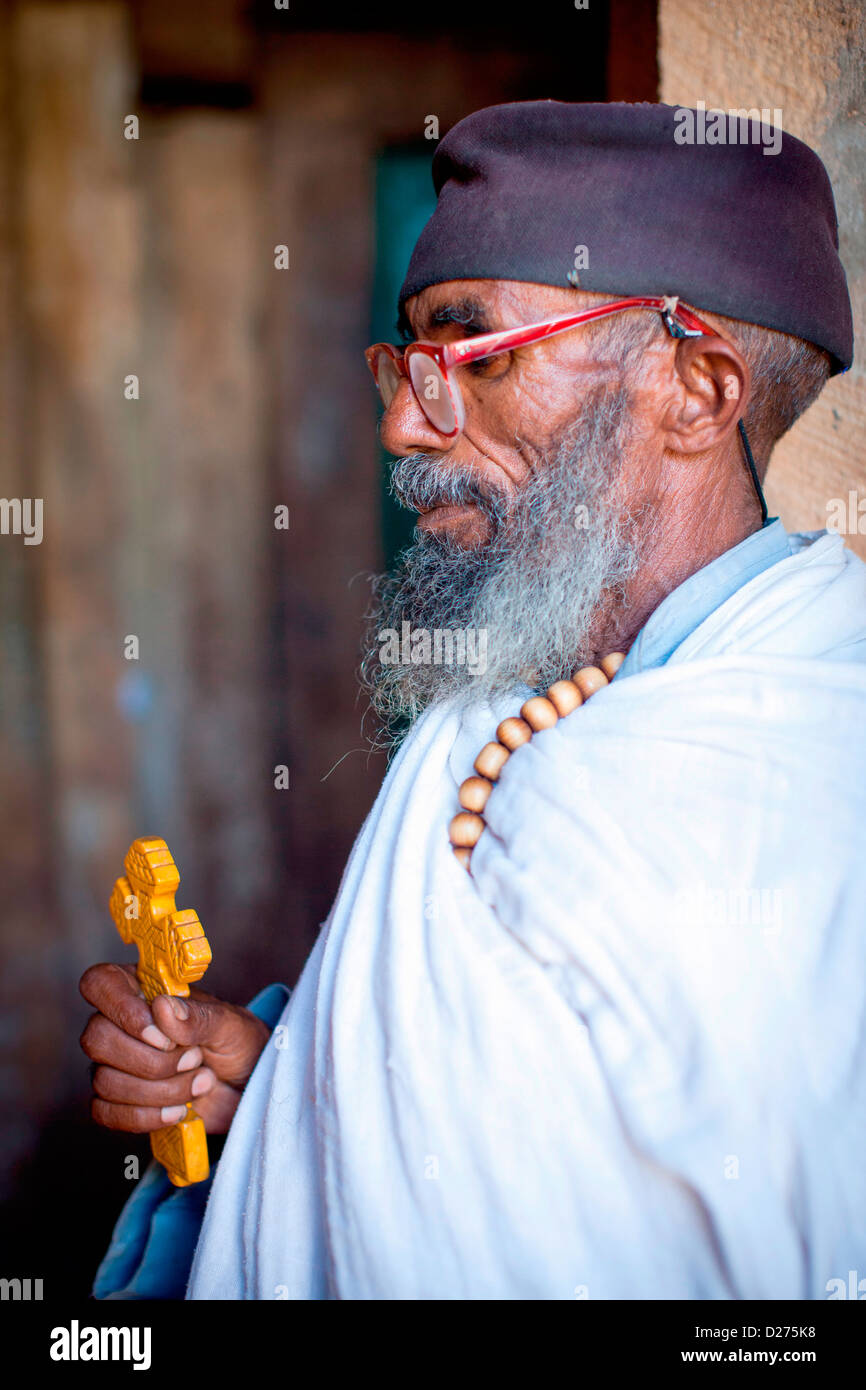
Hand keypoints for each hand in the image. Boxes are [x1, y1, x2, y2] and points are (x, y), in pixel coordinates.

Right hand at [79, 963, 271, 1133]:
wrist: (245, 1088)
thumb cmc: (236, 1043)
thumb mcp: (229, 1024)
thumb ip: (198, 1017)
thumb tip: (162, 1008)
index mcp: (143, 991)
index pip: (100, 983)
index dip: (121, 1008)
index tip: (161, 1035)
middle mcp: (121, 1024)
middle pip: (95, 1038)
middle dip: (151, 1060)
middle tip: (195, 1059)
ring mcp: (115, 1064)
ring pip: (104, 1080)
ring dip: (160, 1090)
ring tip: (200, 1082)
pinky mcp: (117, 1102)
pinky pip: (106, 1113)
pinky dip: (145, 1116)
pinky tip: (178, 1111)